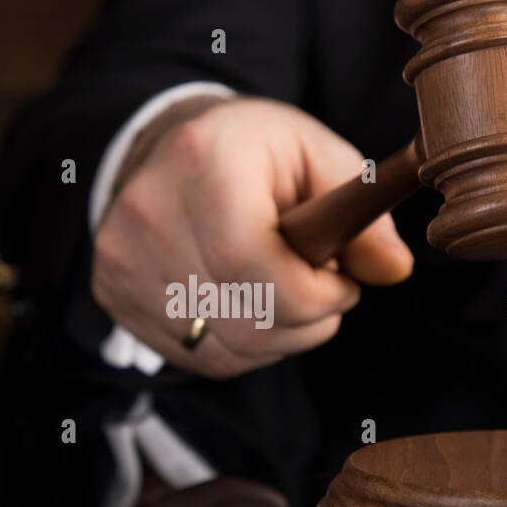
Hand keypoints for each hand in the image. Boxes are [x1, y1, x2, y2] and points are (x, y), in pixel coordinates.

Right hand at [92, 97, 412, 378]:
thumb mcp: (319, 157)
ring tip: (282, 291)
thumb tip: (393, 269)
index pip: (254, 265)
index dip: (314, 294)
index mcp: (203, 162)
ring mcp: (121, 259)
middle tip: (318, 286)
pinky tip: (246, 305)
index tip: (341, 281)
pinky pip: (196, 358)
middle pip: (242, 319)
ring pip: (222, 350)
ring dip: (274, 338)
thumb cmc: (255, 154)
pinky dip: (238, 346)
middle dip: (302, 320)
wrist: (169, 148)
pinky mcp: (113, 295)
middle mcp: (147, 211)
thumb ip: (361, 212)